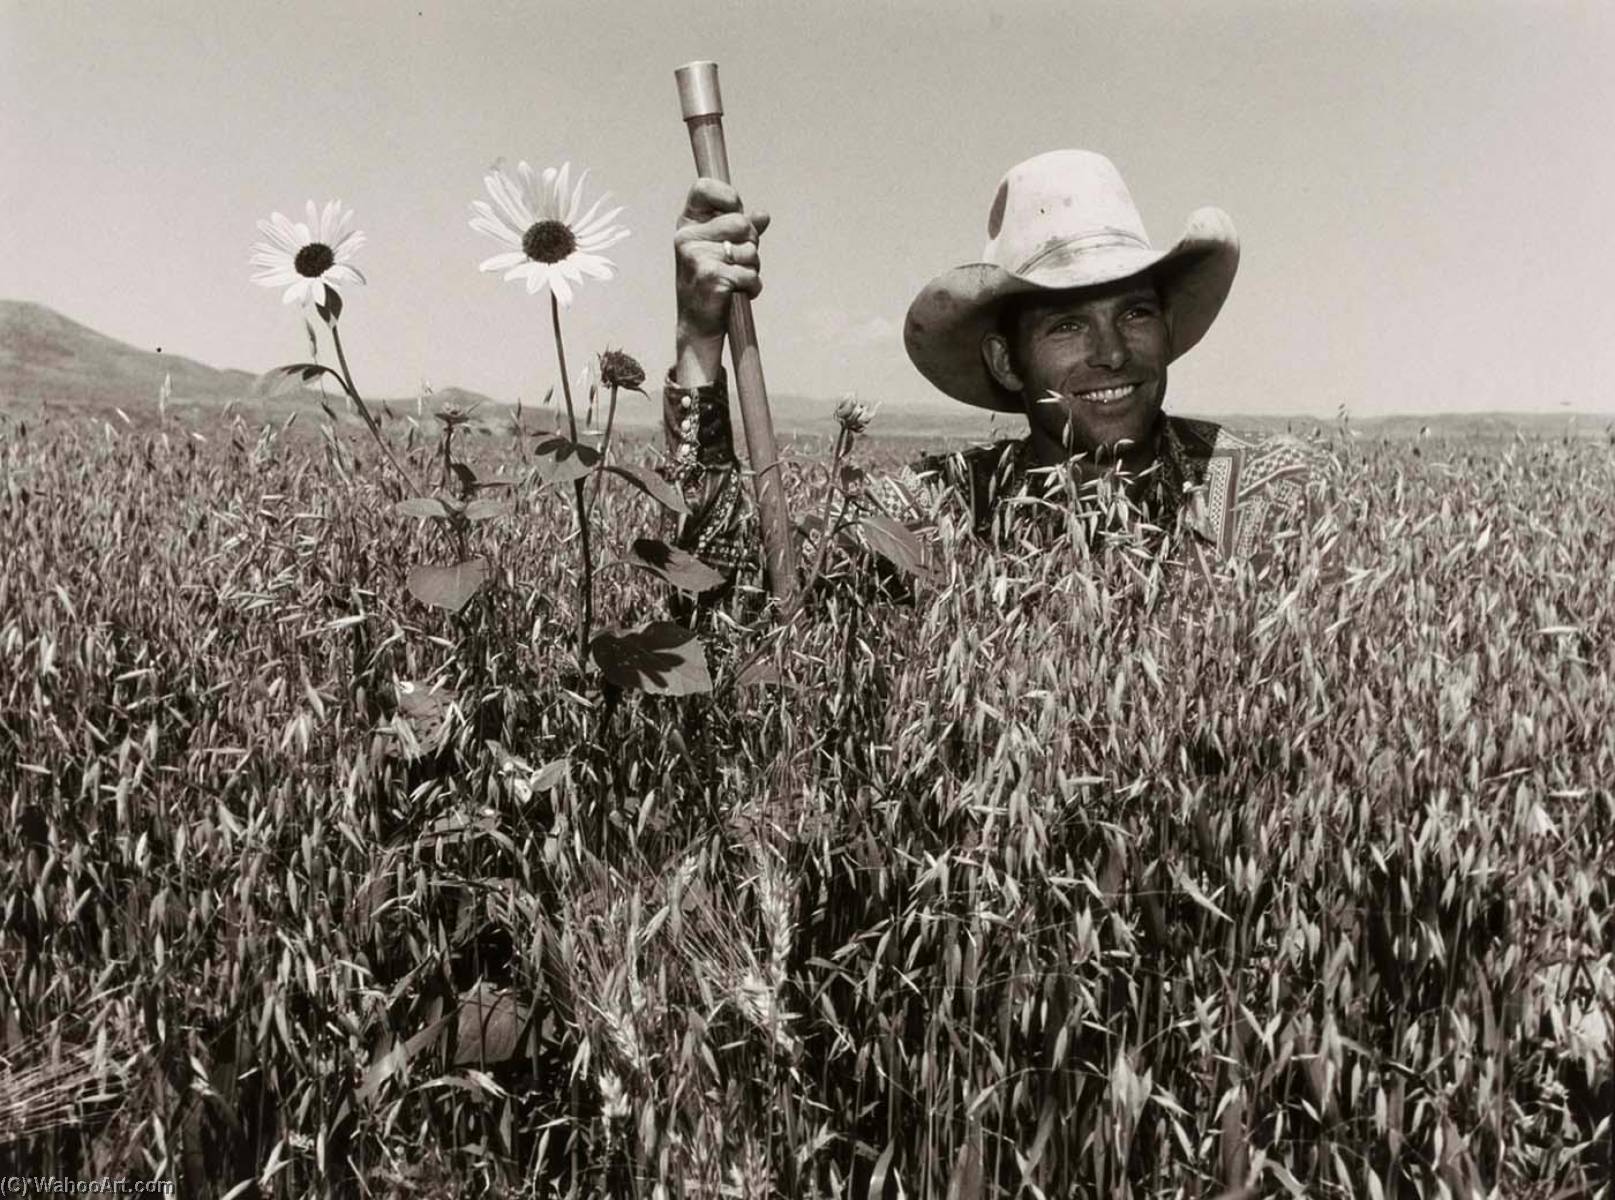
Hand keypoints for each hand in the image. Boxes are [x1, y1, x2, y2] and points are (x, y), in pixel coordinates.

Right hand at [674, 178, 769, 384]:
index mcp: (687, 226)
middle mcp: (687, 238)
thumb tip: (763, 215)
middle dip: (751, 242)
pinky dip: (753, 286)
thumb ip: (742, 231)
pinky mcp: (711, 276)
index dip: (727, 195)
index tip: (736, 208)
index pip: (703, 188)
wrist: (697, 327)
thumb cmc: (710, 287)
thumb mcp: (723, 252)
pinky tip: (740, 294)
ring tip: (737, 281)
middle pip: (740, 222)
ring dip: (752, 268)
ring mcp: (697, 257)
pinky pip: (750, 273)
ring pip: (749, 249)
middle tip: (740, 261)